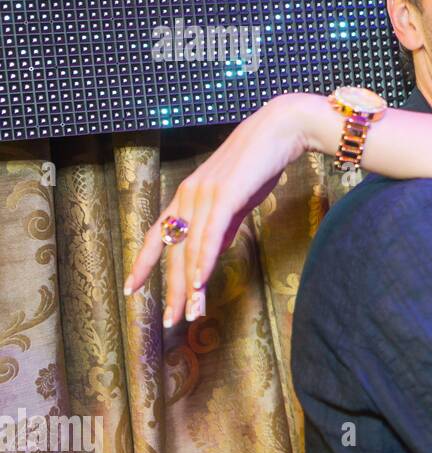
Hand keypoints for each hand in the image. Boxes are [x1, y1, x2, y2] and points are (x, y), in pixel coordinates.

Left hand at [122, 93, 311, 325]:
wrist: (279, 131)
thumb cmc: (261, 162)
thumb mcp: (237, 198)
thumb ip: (223, 224)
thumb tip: (214, 251)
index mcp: (187, 197)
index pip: (159, 235)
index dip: (143, 264)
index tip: (130, 289)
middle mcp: (188, 197)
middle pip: (174, 252)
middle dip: (171, 290)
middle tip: (171, 321)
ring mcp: (203, 196)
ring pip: (190, 250)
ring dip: (189, 286)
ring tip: (190, 313)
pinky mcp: (223, 196)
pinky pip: (210, 237)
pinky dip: (204, 263)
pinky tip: (200, 284)